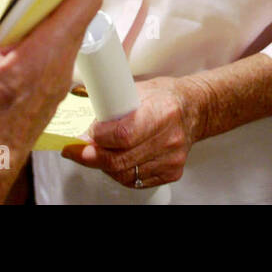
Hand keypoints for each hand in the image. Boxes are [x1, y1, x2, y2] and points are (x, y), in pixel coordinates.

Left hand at [61, 76, 203, 188]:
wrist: (193, 109)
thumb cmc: (164, 97)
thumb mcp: (137, 90)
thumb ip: (112, 107)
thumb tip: (83, 127)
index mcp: (162, 111)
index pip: (123, 135)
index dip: (98, 138)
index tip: (85, 136)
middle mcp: (170, 138)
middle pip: (120, 160)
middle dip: (92, 157)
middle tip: (78, 150)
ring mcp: (172, 158)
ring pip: (125, 174)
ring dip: (104, 166)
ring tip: (98, 152)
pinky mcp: (172, 173)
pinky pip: (136, 181)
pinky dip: (120, 172)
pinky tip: (117, 159)